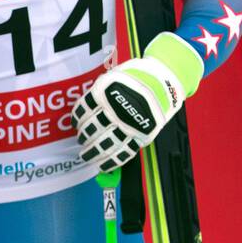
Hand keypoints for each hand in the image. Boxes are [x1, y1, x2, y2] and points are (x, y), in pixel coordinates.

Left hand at [72, 32, 202, 171]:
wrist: (165, 78)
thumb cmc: (137, 76)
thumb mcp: (113, 78)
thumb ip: (99, 94)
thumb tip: (84, 114)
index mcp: (103, 94)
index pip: (83, 112)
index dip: (78, 121)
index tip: (77, 126)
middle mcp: (114, 110)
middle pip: (92, 130)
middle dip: (85, 140)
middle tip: (82, 145)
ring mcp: (128, 124)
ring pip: (106, 144)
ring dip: (95, 154)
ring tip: (88, 158)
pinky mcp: (142, 134)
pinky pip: (125, 151)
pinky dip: (113, 161)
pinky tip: (104, 165)